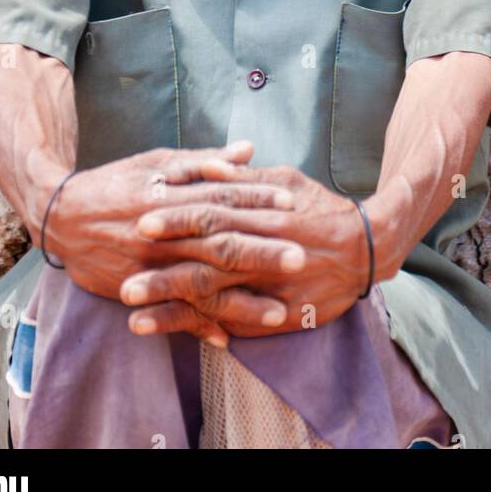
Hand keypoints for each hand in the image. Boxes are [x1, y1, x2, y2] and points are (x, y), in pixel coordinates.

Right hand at [45, 142, 307, 344]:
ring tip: (277, 311)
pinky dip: (198, 325)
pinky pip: (171, 312)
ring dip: (240, 300)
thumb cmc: (116, 183)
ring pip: (201, 285)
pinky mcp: (137, 290)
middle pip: (219, 243)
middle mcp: (165, 233)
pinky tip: (228, 338)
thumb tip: (248, 150)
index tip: (292, 203)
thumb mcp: (157, 162)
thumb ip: (205, 161)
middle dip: (260, 251)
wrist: (61, 215)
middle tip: (300, 256)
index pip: (223, 196)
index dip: (257, 200)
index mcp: (172, 196)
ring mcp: (151, 265)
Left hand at [120, 161, 369, 339]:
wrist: (364, 251)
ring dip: (168, 299)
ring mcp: (264, 285)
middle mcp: (261, 250)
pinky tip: (155, 329)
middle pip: (206, 255)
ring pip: (211, 292)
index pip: (213, 211)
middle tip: (125, 265)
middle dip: (165, 262)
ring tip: (129, 304)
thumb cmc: (322, 210)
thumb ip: (248, 176)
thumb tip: (216, 162)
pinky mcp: (267, 314)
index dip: (178, 215)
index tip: (144, 215)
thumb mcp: (287, 181)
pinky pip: (223, 321)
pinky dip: (189, 326)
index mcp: (261, 213)